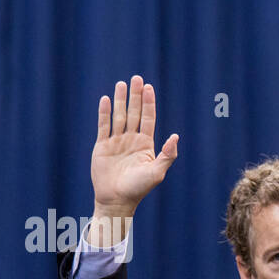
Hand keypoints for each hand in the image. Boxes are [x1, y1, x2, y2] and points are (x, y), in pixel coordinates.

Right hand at [91, 75, 178, 216]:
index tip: (149, 88)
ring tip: (122, 84)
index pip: (147, 119)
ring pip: (119, 116)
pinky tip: (107, 100)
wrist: (117, 199)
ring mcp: (117, 142)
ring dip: (121, 100)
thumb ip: (168, 155)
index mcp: (145, 145)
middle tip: (137, 78)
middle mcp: (131, 140)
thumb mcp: (157, 172)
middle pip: (134, 113)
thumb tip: (175, 137)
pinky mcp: (102, 146)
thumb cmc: (139, 188)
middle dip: (136, 96)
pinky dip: (105, 113)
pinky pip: (104, 126)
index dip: (148, 103)